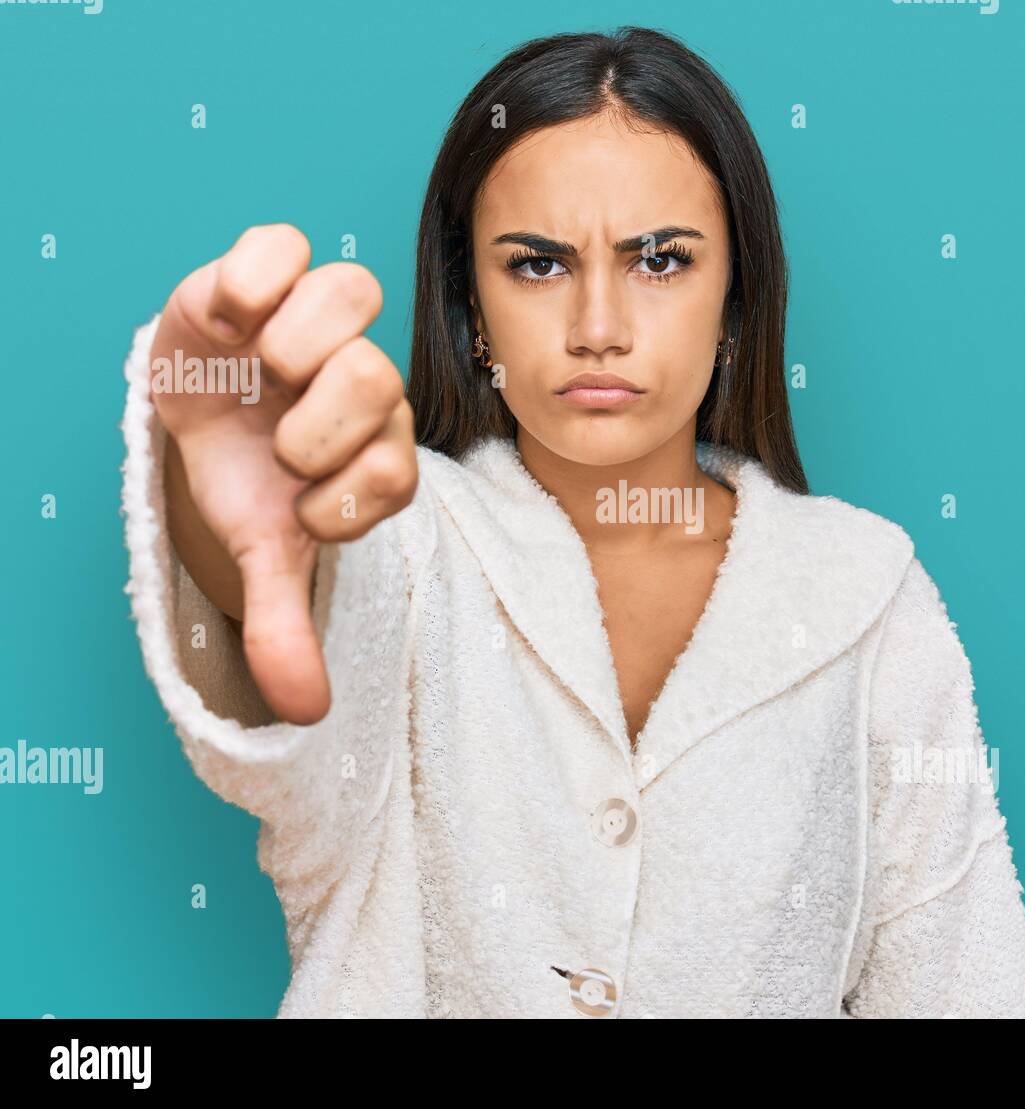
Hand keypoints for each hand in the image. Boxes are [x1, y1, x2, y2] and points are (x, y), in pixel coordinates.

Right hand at [150, 224, 415, 724]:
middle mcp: (362, 381)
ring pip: (350, 295)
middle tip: (275, 444)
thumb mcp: (262, 550)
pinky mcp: (273, 271)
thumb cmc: (250, 476)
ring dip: (296, 343)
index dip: (346, 501)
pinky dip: (253, 277)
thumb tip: (305, 714)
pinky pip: (285, 245)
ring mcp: (321, 322)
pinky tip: (229, 322)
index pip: (396, 470)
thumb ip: (285, 623)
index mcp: (376, 450)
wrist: (204, 407)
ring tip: (256, 371)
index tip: (301, 514)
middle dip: (316, 424)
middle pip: (376, 379)